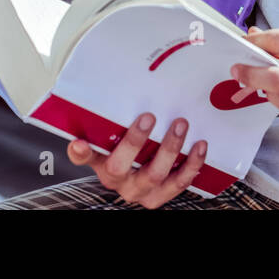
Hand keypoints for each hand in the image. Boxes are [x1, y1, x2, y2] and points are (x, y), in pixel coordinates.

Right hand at [67, 113, 207, 207]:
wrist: (143, 177)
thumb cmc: (130, 149)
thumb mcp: (118, 135)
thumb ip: (117, 119)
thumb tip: (126, 83)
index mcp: (101, 162)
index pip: (84, 158)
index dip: (80, 152)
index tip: (79, 142)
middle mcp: (118, 180)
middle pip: (120, 167)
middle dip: (135, 141)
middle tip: (148, 117)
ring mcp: (141, 191)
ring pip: (155, 175)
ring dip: (169, 149)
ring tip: (180, 124)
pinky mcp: (162, 196)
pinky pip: (179, 182)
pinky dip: (192, 163)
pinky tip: (200, 145)